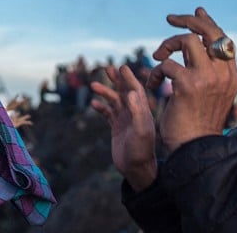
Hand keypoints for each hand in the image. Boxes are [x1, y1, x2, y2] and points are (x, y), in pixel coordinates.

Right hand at [90, 65, 157, 189]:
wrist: (136, 169)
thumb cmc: (141, 151)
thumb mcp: (141, 131)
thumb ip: (137, 111)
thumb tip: (131, 92)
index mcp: (142, 112)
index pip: (136, 90)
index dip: (129, 78)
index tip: (121, 67)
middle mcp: (134, 114)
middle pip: (125, 92)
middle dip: (117, 80)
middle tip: (107, 68)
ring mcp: (125, 121)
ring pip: (114, 101)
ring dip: (105, 92)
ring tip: (93, 85)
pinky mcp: (117, 128)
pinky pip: (108, 114)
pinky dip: (101, 107)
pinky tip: (94, 104)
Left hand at [148, 7, 236, 151]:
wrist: (195, 148)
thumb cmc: (197, 121)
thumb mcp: (209, 92)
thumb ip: (207, 68)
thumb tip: (199, 41)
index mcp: (230, 75)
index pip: (222, 38)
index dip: (207, 22)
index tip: (194, 13)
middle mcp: (223, 74)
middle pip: (208, 31)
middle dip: (187, 20)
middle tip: (170, 19)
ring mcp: (207, 78)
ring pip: (187, 40)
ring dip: (167, 44)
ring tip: (158, 57)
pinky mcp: (188, 85)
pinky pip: (167, 62)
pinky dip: (156, 70)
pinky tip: (154, 83)